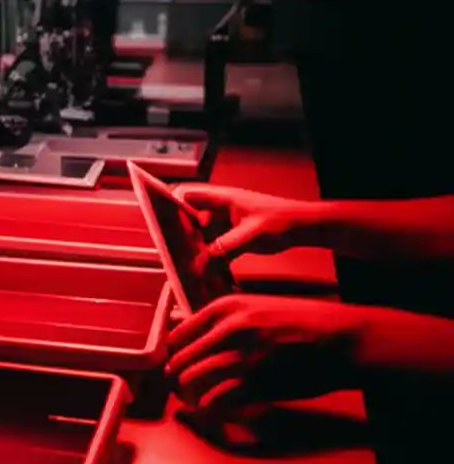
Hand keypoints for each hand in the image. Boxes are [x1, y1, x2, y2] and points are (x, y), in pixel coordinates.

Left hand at [165, 294, 361, 413]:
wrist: (345, 339)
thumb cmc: (307, 324)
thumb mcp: (259, 308)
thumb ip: (227, 322)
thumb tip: (199, 342)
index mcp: (225, 308)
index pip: (177, 336)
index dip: (175, 357)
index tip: (180, 367)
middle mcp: (226, 329)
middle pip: (179, 361)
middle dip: (179, 380)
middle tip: (185, 392)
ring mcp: (240, 356)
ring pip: (189, 382)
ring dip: (190, 398)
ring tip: (198, 404)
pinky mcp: (254, 383)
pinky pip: (214, 402)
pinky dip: (210, 412)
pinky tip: (216, 414)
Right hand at [173, 184, 318, 259]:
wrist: (304, 227)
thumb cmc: (280, 221)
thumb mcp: (251, 235)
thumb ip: (225, 248)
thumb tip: (202, 264)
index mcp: (222, 198)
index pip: (187, 194)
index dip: (170, 204)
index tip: (159, 220)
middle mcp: (220, 207)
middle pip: (190, 216)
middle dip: (179, 231)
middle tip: (169, 248)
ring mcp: (226, 220)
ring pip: (200, 232)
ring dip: (194, 246)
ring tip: (184, 262)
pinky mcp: (232, 234)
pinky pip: (213, 243)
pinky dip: (208, 254)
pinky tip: (204, 269)